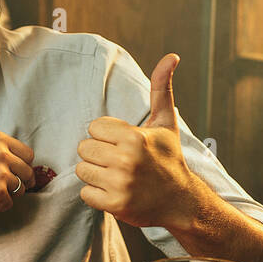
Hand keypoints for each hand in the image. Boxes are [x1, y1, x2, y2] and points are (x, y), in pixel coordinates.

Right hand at [0, 130, 34, 214]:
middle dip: (21, 182)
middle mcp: (2, 154)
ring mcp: (0, 173)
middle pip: (27, 172)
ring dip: (8, 194)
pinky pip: (8, 203)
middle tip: (8, 187)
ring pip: (20, 189)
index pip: (28, 154)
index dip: (24, 166)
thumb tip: (19, 164)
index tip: (20, 172)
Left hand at [76, 54, 201, 228]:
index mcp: (134, 137)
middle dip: (98, 154)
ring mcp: (120, 184)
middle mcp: (126, 160)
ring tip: (116, 176)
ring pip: (81, 170)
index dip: (105, 136)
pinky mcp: (114, 205)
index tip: (122, 144)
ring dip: (95, 174)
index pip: (93, 128)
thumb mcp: (166, 123)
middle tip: (118, 162)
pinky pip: (85, 193)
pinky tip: (114, 191)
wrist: (180, 201)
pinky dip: (96, 194)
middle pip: (84, 149)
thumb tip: (171, 56)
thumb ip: (161, 88)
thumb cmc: (168, 159)